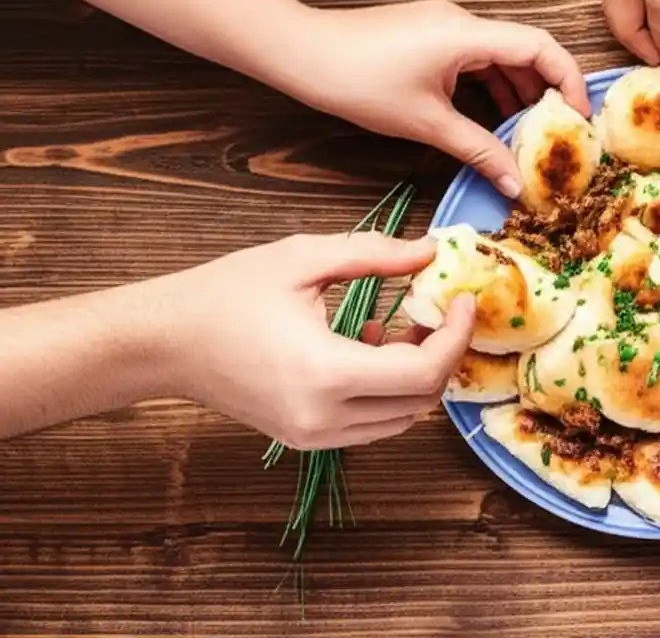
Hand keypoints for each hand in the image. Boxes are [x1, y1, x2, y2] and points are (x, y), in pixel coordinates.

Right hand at [152, 232, 475, 448]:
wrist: (164, 341)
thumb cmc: (225, 294)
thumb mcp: (303, 259)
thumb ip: (374, 255)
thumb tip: (430, 250)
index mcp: (326, 374)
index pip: (423, 372)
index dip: (455, 337)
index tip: (464, 301)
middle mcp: (324, 418)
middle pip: (421, 400)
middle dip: (441, 354)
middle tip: (437, 310)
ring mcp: (313, 436)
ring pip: (401, 418)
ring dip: (417, 375)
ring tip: (398, 325)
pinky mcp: (305, 439)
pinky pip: (373, 425)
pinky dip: (389, 392)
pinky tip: (367, 346)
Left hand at [283, 0, 590, 198]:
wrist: (302, 54)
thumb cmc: (359, 82)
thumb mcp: (427, 123)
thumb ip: (478, 151)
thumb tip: (515, 183)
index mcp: (469, 35)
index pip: (541, 47)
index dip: (570, 80)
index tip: (579, 117)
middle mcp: (463, 23)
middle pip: (526, 52)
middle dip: (546, 94)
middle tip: (557, 136)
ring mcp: (446, 28)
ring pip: (501, 58)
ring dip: (518, 94)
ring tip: (527, 137)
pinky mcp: (431, 37)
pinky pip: (477, 60)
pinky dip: (492, 89)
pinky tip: (493, 121)